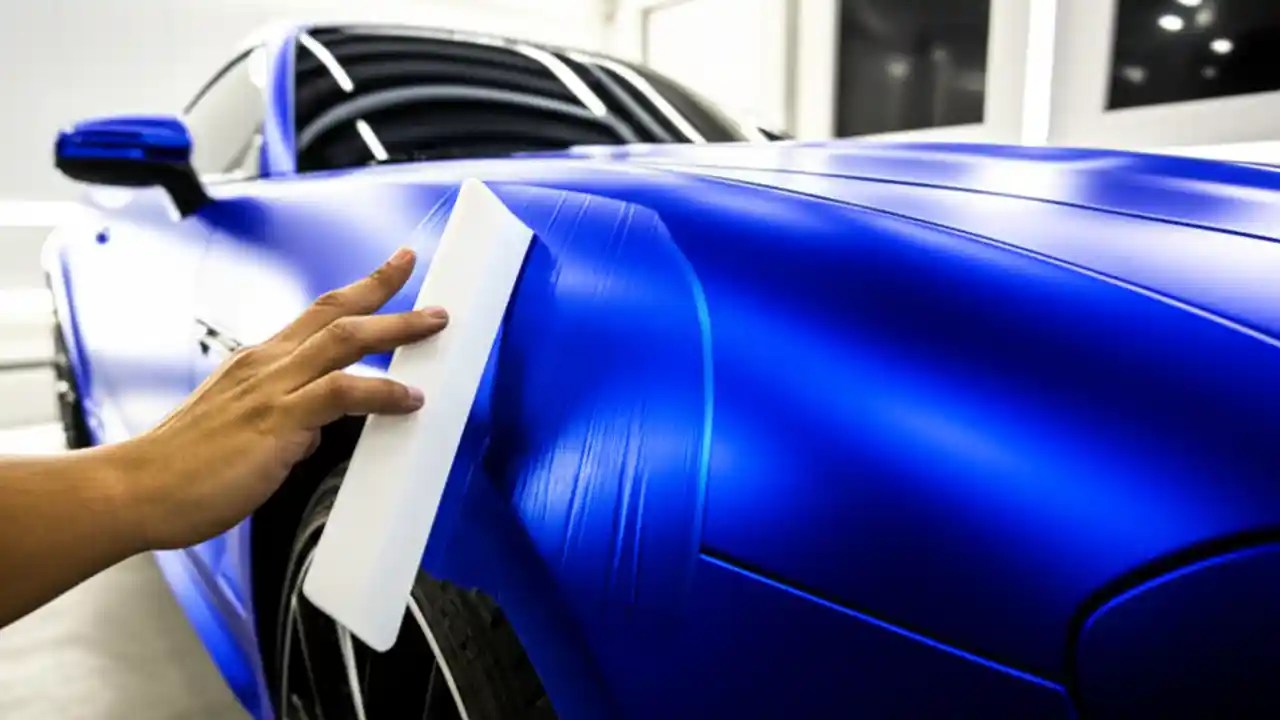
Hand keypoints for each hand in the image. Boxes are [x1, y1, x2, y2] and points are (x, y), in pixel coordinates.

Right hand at [111, 248, 445, 549]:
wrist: (135, 490)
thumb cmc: (183, 469)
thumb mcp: (243, 432)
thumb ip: (285, 425)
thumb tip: (314, 431)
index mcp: (258, 363)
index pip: (317, 314)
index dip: (360, 291)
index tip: (394, 269)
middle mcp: (267, 366)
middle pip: (337, 313)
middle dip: (387, 293)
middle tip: (429, 291)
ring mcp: (272, 389)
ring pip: (346, 341)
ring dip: (396, 330)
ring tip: (435, 327)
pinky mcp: (277, 421)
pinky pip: (341, 393)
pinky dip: (380, 391)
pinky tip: (408, 399)